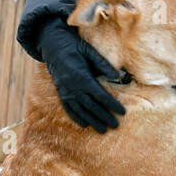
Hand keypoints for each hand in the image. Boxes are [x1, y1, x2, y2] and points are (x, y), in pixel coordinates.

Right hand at [37, 17, 126, 132]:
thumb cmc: (74, 46)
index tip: (122, 112)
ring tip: (102, 130)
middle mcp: (73, 87)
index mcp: (82, 76)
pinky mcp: (61, 92)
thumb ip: (103, 64)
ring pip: (81, 110)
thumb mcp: (89, 51)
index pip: (100, 95)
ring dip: (92, 121)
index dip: (112, 105)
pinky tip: (84, 125)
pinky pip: (68, 108)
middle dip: (104, 117)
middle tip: (115, 125)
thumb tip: (118, 76)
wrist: (52, 45)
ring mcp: (65, 91)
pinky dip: (76, 117)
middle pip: (92, 106)